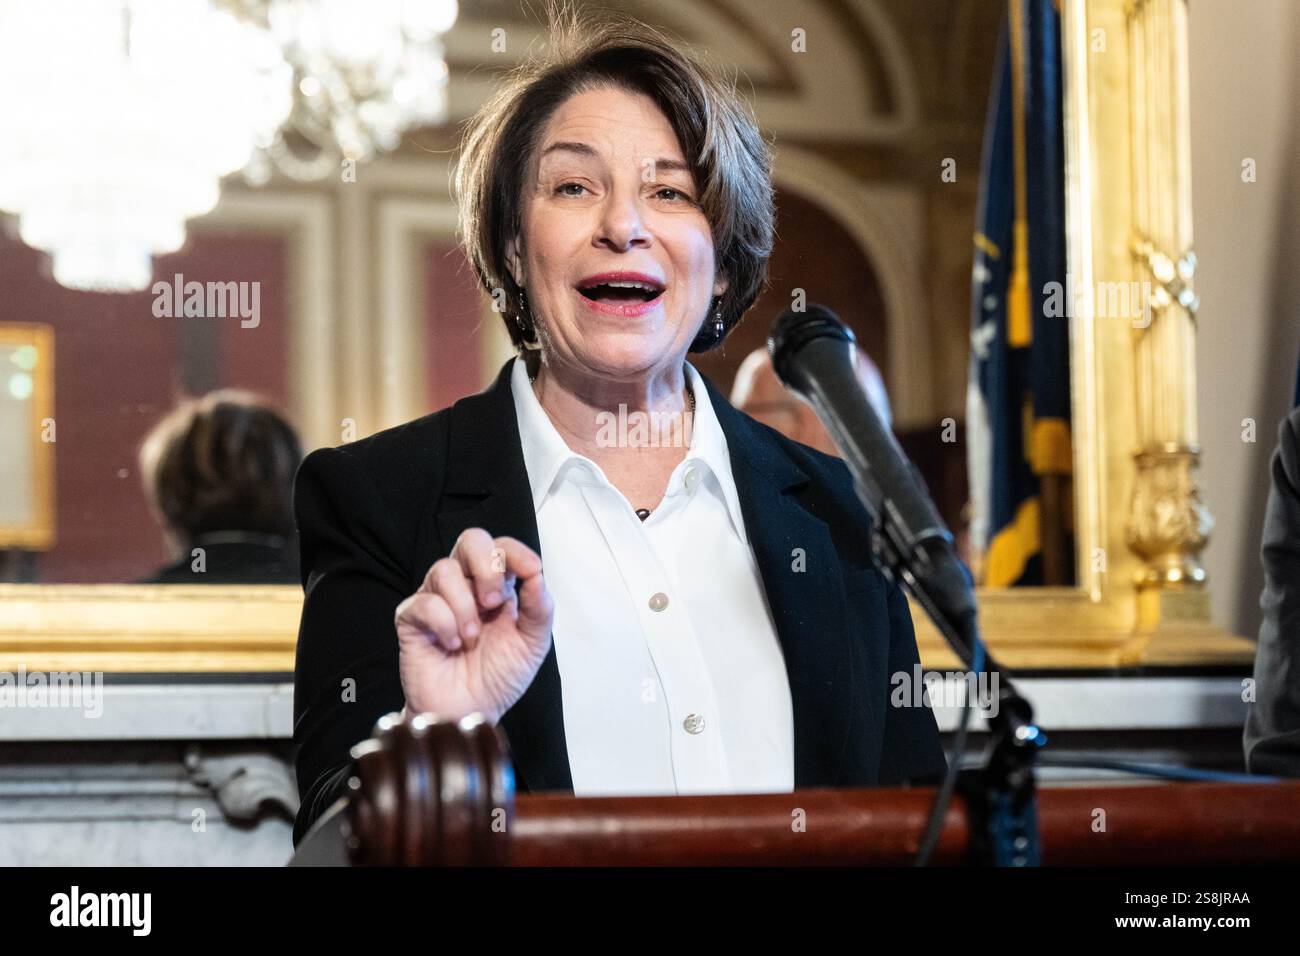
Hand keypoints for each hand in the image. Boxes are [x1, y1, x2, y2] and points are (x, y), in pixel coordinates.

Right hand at [394, 529, 553, 724]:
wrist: (469, 712)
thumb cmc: (498, 677)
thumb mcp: (532, 644)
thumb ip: (539, 609)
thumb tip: (537, 574)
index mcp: (497, 586)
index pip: (503, 548)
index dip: (516, 551)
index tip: (531, 569)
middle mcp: (467, 586)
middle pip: (471, 540)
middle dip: (486, 565)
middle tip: (493, 601)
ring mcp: (437, 599)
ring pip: (444, 569)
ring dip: (464, 605)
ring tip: (471, 636)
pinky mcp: (412, 618)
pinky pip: (424, 602)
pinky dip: (443, 624)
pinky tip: (452, 644)